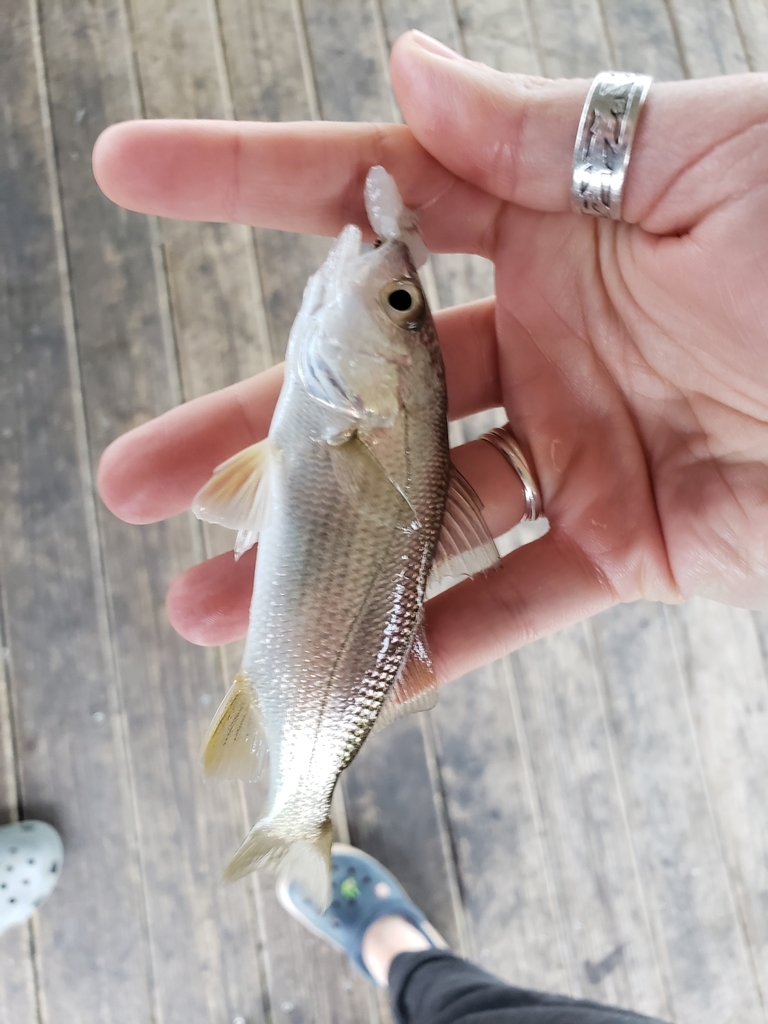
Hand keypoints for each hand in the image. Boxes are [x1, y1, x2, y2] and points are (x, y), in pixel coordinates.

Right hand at [93, 31, 767, 683]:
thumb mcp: (699, 155)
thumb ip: (546, 128)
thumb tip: (407, 70)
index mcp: (549, 220)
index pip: (370, 193)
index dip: (244, 179)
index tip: (129, 169)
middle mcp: (539, 336)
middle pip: (363, 389)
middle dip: (244, 433)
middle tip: (136, 474)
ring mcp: (569, 446)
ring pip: (416, 514)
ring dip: (312, 566)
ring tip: (206, 609)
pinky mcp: (619, 543)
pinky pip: (507, 602)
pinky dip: (429, 644)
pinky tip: (343, 673)